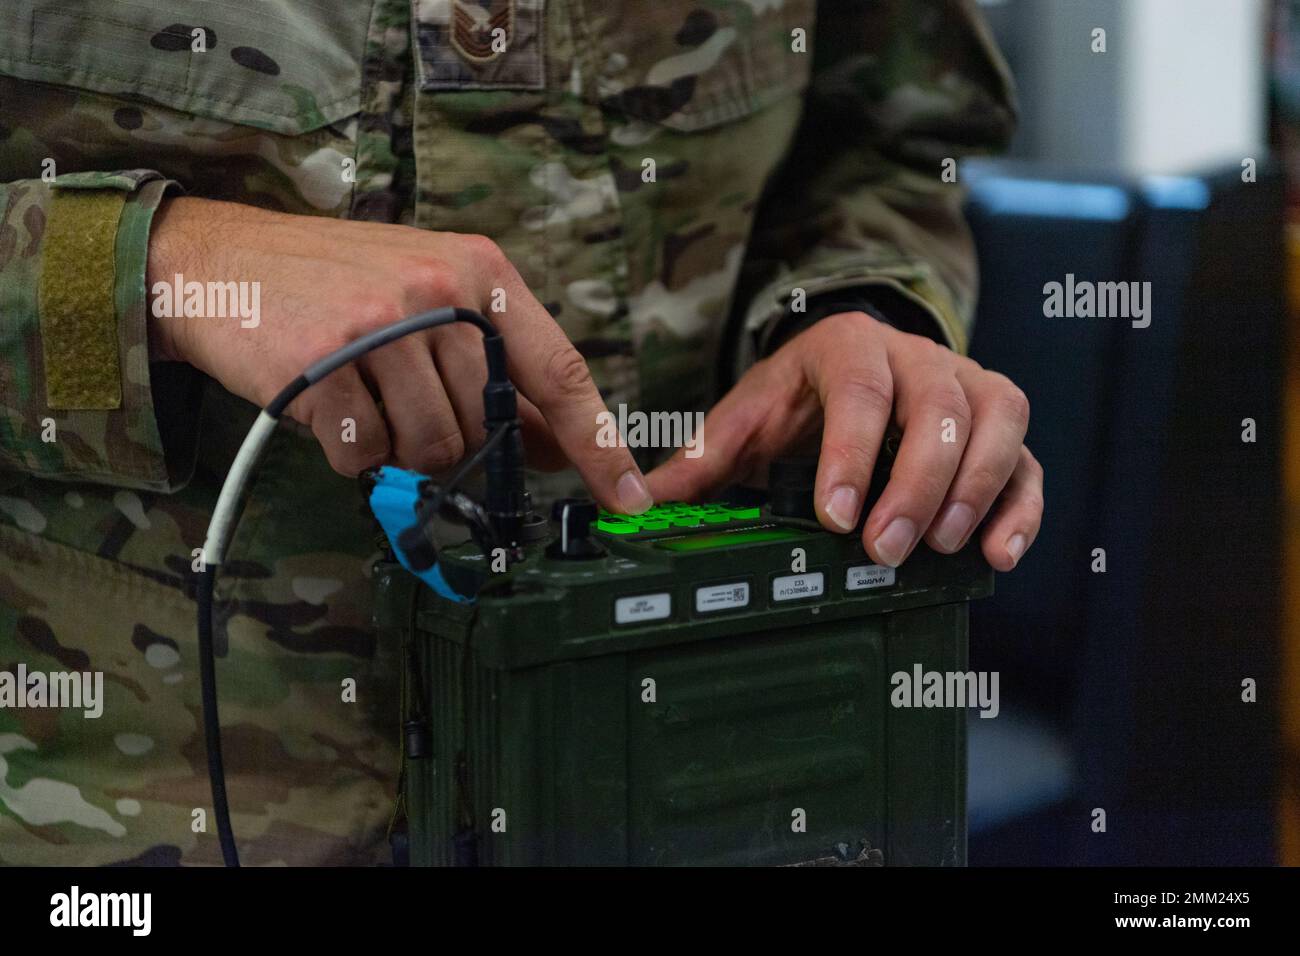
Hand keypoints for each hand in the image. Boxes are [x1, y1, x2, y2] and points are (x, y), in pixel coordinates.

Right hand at [146, 197, 653, 514]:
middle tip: (398, 401)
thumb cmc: (340, 286)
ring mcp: (378, 327)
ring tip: (359, 394)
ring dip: (395, 445)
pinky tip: (324, 402)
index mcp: (478, 273)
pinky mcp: (323, 366)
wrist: (220, 259)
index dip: (598, 443)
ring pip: (429, 448)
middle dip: (449, 440)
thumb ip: (496, 369)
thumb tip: (558, 446)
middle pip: (484, 427)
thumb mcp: (433, 302)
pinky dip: (347, 448)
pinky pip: (364, 454)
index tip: (628, 498)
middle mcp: (437, 292)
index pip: (560, 371)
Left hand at [645, 311, 1041, 570]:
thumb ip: (703, 458)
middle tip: (884, 548)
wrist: (854, 363)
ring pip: (996, 421)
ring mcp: (968, 385)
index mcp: (849, 347)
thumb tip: (644, 504)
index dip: (849, 452)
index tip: (833, 517)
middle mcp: (919, 357)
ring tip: (941, 547)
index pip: (858, 390)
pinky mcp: (1001, 425)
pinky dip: (1021, 506)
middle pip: (938, 407)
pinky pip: (1027, 458)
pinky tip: (999, 552)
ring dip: (974, 488)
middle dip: (915, 483)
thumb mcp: (748, 416)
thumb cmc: (799, 397)